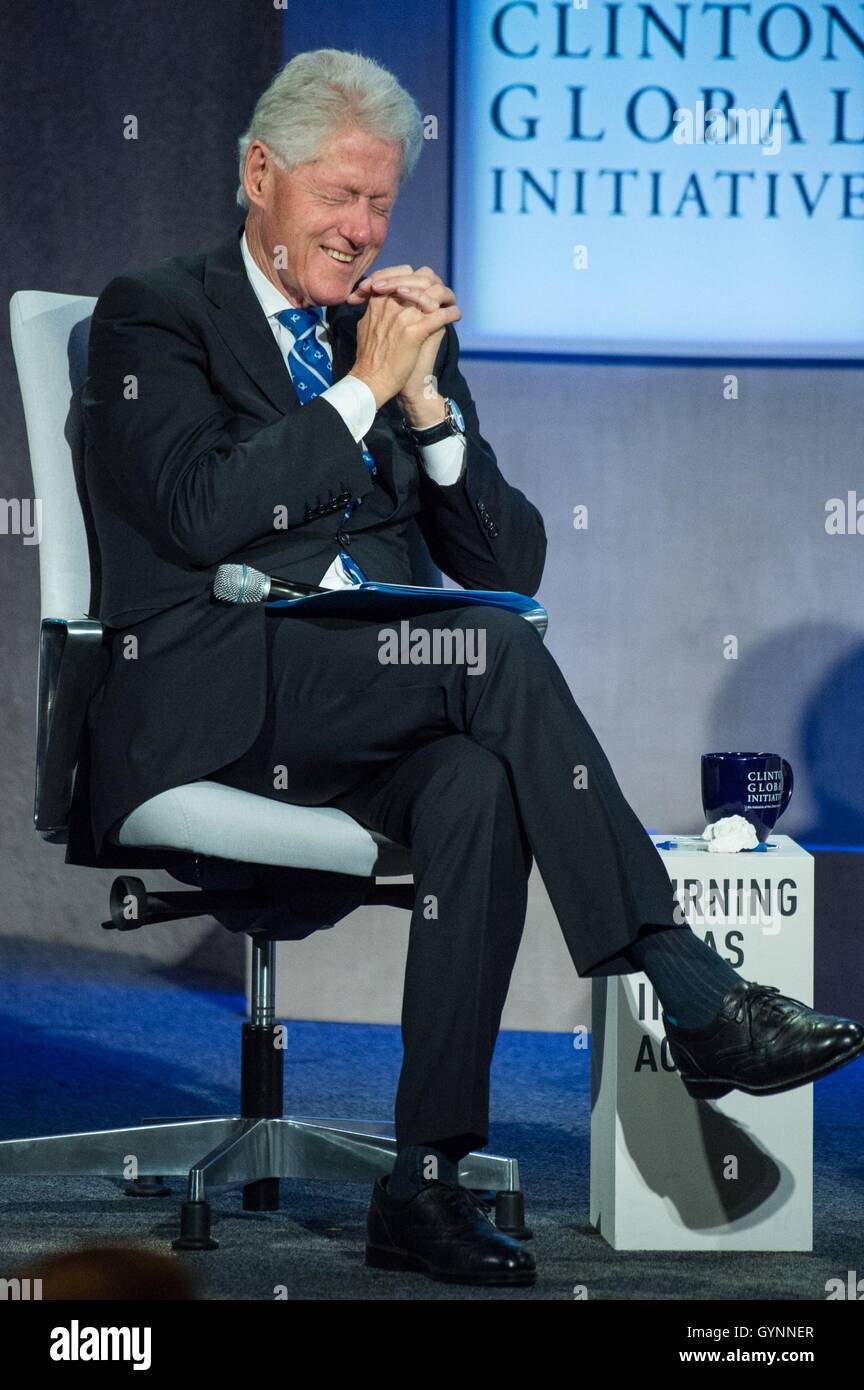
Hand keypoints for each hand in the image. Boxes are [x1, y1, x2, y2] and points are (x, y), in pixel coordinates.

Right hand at [349, 266, 459, 412]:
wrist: (371, 380)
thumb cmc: (370, 358)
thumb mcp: (365, 325)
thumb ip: (376, 310)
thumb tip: (382, 302)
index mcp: (379, 299)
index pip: (403, 272)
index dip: (417, 277)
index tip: (425, 288)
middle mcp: (392, 303)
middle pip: (422, 278)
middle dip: (436, 283)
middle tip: (443, 294)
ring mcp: (404, 316)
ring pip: (434, 292)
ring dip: (447, 296)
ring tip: (451, 304)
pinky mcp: (415, 331)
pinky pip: (440, 315)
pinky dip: (451, 314)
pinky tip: (456, 317)